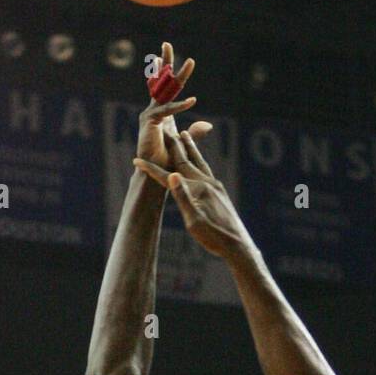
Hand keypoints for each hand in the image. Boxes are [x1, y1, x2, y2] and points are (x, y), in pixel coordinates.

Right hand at [134, 132, 252, 261]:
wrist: (238, 245)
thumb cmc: (214, 237)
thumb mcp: (194, 221)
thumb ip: (183, 197)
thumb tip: (172, 175)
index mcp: (197, 189)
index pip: (168, 175)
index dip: (152, 169)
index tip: (137, 161)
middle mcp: (206, 183)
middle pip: (186, 160)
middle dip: (173, 145)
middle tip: (165, 129)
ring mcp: (215, 186)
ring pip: (199, 161)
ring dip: (190, 147)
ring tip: (185, 134)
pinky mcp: (220, 192)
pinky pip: (206, 170)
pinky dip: (199, 160)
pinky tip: (199, 162)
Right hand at [136, 40, 211, 169]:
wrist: (155, 174)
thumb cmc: (167, 162)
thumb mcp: (185, 143)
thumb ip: (194, 133)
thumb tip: (208, 125)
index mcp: (162, 113)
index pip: (166, 88)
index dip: (169, 73)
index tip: (169, 58)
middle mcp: (154, 110)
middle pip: (161, 82)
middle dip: (165, 62)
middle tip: (166, 43)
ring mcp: (150, 114)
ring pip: (164, 90)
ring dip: (176, 75)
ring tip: (188, 62)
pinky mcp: (149, 123)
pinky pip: (166, 111)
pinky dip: (180, 107)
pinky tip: (192, 101)